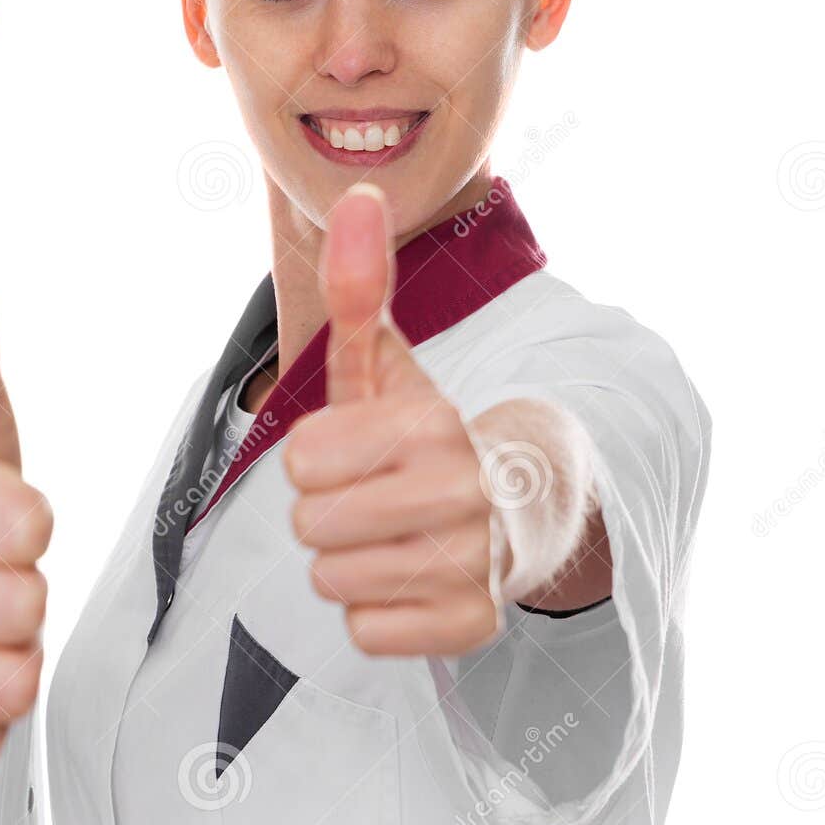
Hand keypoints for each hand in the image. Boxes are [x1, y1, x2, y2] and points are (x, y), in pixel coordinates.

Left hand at [283, 184, 505, 655]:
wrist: (523, 507)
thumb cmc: (424, 436)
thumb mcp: (387, 364)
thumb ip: (358, 287)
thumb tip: (356, 192)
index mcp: (431, 424)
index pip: (300, 459)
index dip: (316, 458)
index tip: (357, 451)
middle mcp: (461, 493)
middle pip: (310, 526)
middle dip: (326, 514)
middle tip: (373, 499)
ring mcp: (474, 564)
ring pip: (332, 581)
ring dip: (348, 563)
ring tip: (392, 537)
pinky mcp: (474, 626)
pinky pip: (366, 633)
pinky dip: (376, 614)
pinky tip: (412, 581)